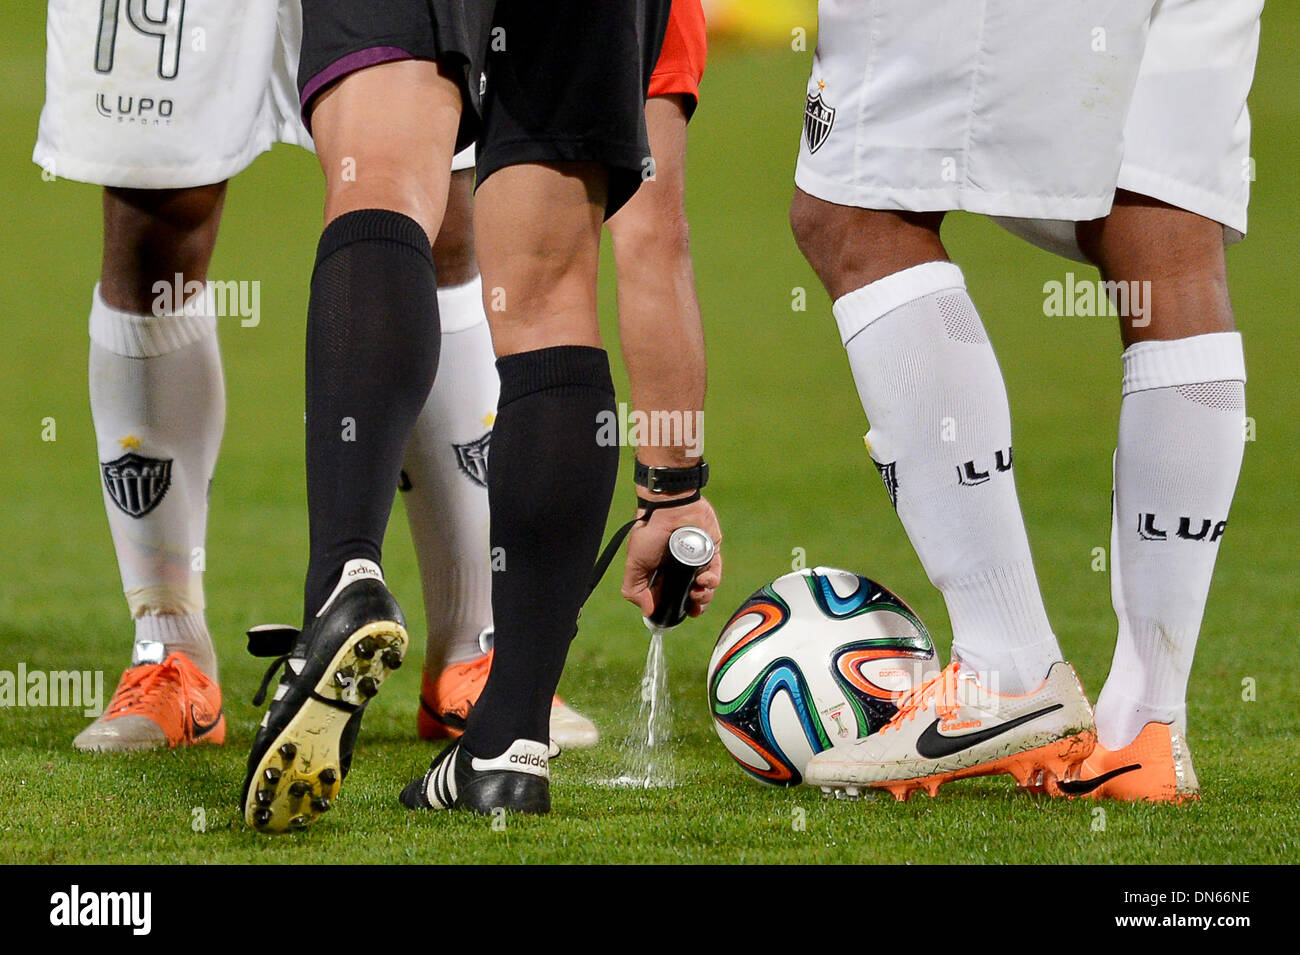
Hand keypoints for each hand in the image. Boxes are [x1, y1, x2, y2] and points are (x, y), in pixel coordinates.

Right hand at [621, 495, 721, 619]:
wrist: (671, 509)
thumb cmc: (651, 532)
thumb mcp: (635, 563)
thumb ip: (634, 589)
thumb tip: (647, 610)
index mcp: (660, 573)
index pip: (667, 597)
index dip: (671, 609)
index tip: (672, 616)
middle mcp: (678, 569)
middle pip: (689, 597)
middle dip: (692, 607)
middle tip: (690, 609)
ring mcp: (696, 563)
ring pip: (705, 589)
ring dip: (703, 598)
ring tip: (697, 594)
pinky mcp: (711, 554)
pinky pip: (715, 574)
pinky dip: (712, 582)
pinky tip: (704, 580)